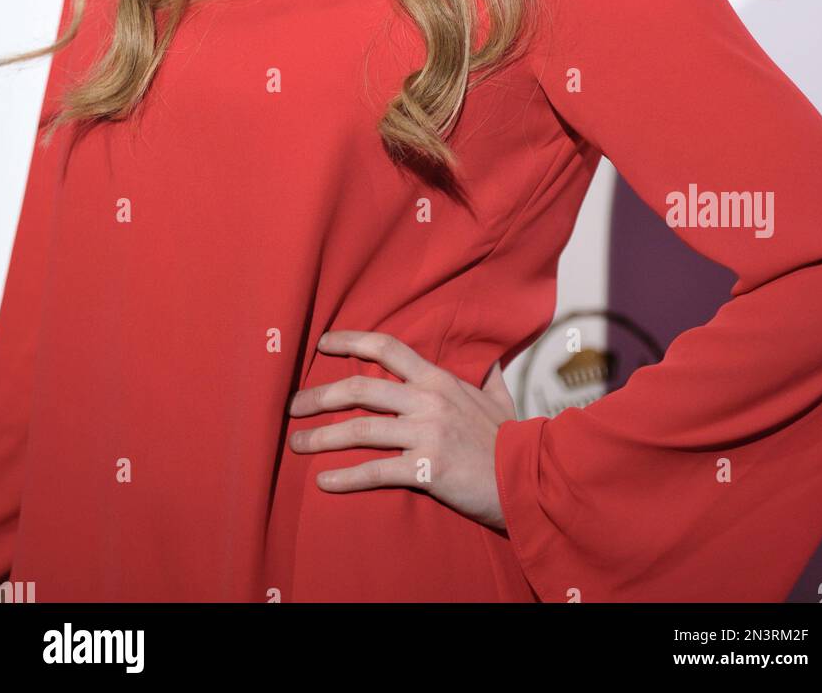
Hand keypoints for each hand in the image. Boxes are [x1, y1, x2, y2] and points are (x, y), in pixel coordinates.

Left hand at [286, 330, 517, 529]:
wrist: (529, 477)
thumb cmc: (512, 439)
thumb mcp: (500, 399)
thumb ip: (490, 378)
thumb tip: (492, 362)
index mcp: (438, 380)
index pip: (387, 348)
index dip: (351, 341)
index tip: (322, 343)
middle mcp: (427, 401)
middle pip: (360, 389)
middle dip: (318, 396)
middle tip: (292, 406)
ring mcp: (426, 434)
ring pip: (359, 430)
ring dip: (321, 437)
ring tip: (294, 444)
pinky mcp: (426, 469)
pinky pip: (376, 471)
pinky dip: (345, 477)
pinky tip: (322, 481)